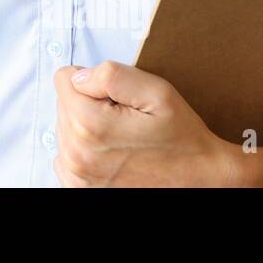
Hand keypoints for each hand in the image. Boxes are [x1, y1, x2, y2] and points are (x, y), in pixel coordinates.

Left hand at [52, 60, 238, 186]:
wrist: (199, 181)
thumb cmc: (181, 138)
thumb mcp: (157, 92)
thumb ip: (112, 75)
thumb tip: (79, 76)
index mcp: (91, 125)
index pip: (64, 78)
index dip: (94, 82)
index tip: (117, 97)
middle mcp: (77, 153)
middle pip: (63, 102)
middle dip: (90, 102)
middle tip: (124, 117)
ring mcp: (76, 175)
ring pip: (64, 126)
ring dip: (87, 125)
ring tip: (121, 136)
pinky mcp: (79, 187)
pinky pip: (66, 151)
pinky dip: (84, 147)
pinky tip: (111, 152)